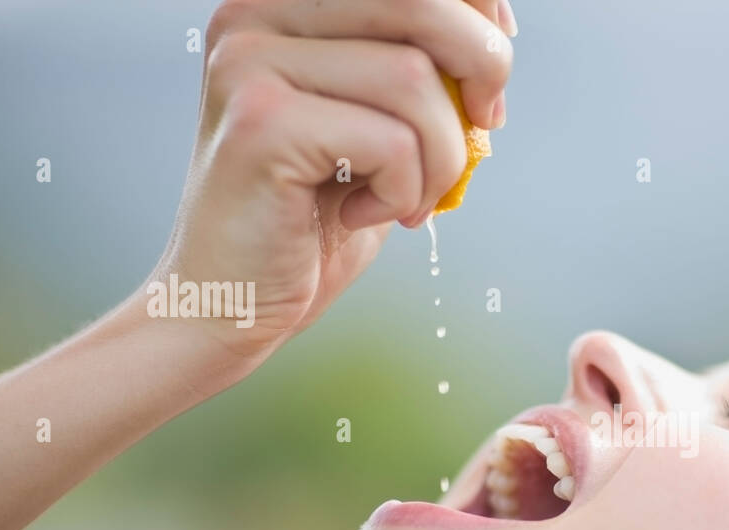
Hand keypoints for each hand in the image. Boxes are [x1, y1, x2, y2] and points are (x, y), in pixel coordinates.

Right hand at [154, 0, 515, 361]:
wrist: (232, 301)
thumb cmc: (314, 219)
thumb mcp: (381, 129)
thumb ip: (424, 75)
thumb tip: (497, 45)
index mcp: (286, 1)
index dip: (477, 10)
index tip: (494, 73)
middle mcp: (254, 10)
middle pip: (419, 0)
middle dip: (482, 67)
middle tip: (483, 129)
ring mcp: (249, 60)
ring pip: (414, 77)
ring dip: (442, 156)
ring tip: (409, 198)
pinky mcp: (261, 123)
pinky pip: (391, 142)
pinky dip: (405, 191)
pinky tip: (367, 215)